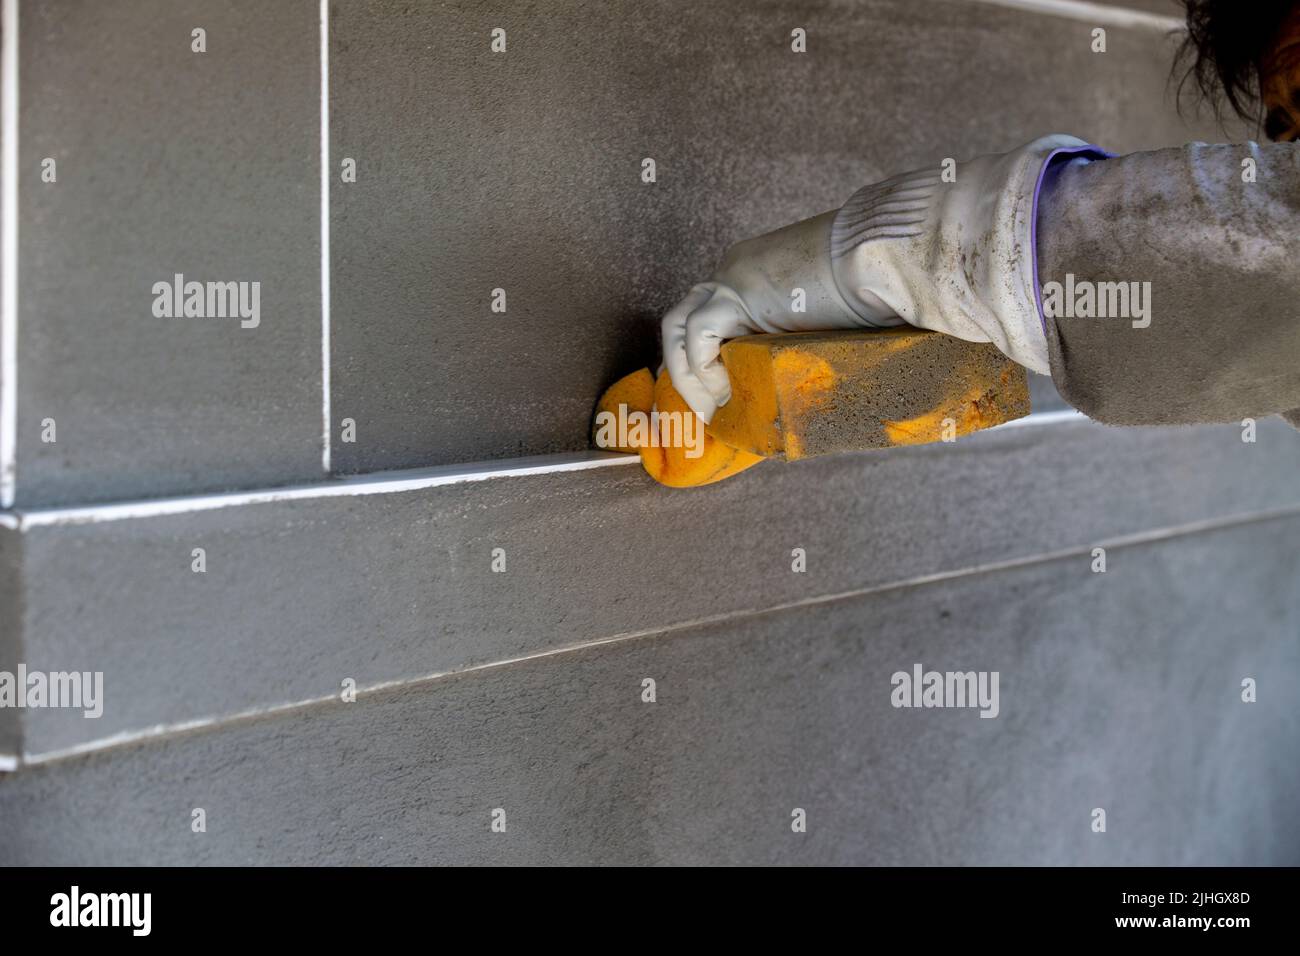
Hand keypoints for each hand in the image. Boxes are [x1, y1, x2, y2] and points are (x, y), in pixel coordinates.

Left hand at [661, 211, 893, 421]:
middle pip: (682, 321)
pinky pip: (698, 334)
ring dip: (688, 374)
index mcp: (755, 277)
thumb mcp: (827, 325)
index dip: (705, 362)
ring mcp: (732, 278)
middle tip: (704, 409)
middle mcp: (736, 273)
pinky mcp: (736, 291)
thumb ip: (801, 344)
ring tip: (711, 409)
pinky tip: (728, 390)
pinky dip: (703, 368)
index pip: (707, 319)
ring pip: (678, 326)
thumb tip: (805, 387)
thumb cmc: (875, 293)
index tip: (719, 398)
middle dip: (685, 370)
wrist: (884, 258)